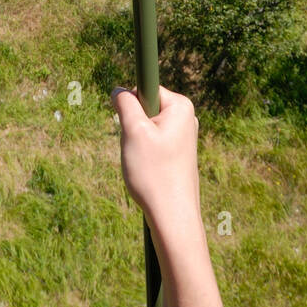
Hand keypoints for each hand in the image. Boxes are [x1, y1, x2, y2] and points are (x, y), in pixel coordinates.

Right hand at [111, 84, 202, 237]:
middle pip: (145, 110)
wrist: (172, 216)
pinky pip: (153, 145)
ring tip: (144, 165)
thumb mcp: (133, 131)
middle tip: (137, 150)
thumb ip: (125, 103)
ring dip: (137, 144)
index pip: (145, 90)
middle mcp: (187, 118)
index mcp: (181, 106)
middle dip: (133, 128)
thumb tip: (119, 90)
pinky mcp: (179, 155)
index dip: (131, 108)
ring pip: (147, 130)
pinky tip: (149, 173)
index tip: (133, 129)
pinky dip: (144, 156)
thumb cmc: (154, 173)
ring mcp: (184, 138)